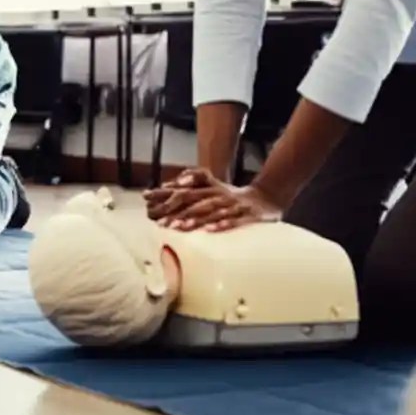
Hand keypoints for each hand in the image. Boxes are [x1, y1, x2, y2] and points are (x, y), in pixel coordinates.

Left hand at [143, 168, 280, 231]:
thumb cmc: (234, 197)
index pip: (184, 190)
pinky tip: (211, 230)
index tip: (147, 201)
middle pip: (196, 201)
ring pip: (213, 210)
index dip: (165, 195)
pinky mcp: (250, 215)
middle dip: (177, 211)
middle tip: (162, 223)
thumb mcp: (214, 187)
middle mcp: (221, 195)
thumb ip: (194, 184)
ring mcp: (235, 205)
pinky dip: (223, 224)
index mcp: (211, 188)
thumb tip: (170, 186)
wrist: (268, 198)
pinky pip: (235, 220)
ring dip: (196, 219)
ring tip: (180, 226)